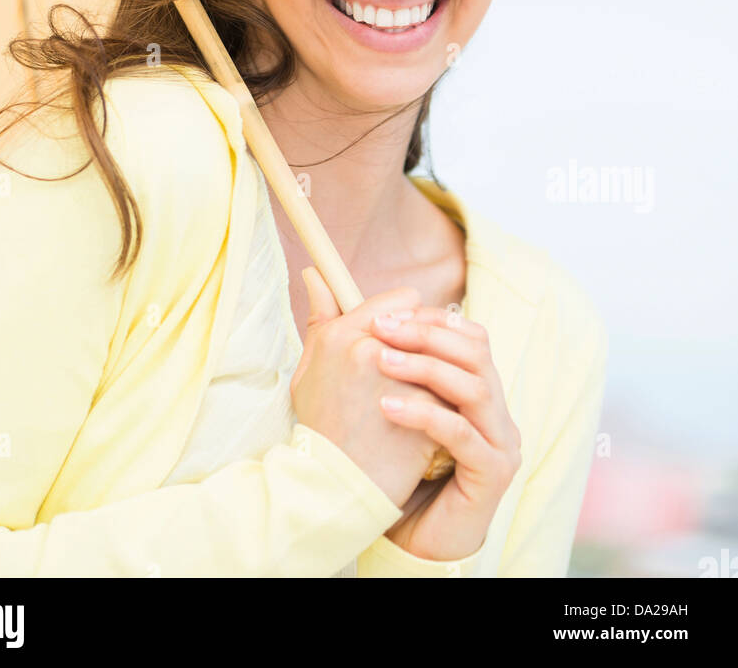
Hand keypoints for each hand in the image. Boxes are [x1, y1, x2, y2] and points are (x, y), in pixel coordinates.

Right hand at [290, 270, 452, 507]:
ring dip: (443, 372)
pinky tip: (439, 419)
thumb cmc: (320, 429)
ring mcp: (405, 382)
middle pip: (430, 326)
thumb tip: (316, 273)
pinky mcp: (430, 412)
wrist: (333, 490)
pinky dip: (450, 404)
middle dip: (430, 344)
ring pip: (446, 358)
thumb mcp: (309, 369)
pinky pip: (454, 392)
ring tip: (431, 396)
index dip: (411, 320)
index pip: (403, 300)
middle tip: (421, 370)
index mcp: (342, 335)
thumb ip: (320, 317)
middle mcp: (373, 351)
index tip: (407, 340)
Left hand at [371, 306, 521, 561]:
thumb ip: (376, 356)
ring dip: (425, 368)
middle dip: (426, 334)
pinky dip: (424, 415)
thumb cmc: (401, 469)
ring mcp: (501, 442)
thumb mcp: (390, 405)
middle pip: (476, 353)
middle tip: (381, 328)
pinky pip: (463, 434)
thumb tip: (342, 296)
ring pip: (475, 387)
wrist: (416, 537)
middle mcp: (498, 412)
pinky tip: (387, 407)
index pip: (469, 337)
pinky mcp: (493, 473)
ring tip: (380, 360)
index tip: (384, 315)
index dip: (431, 320)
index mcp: (480, 391)